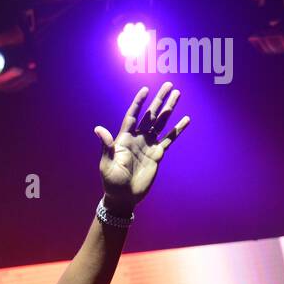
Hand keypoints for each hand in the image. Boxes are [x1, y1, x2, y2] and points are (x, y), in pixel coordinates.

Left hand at [94, 84, 190, 209]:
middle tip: (169, 85)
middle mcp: (138, 138)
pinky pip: (169, 140)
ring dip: (169, 110)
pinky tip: (185, 120)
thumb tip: (98, 128)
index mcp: (125, 138)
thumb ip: (106, 146)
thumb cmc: (111, 182)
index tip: (145, 89)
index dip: (139, 103)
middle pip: (150, 115)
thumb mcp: (106, 164)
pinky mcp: (157, 155)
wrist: (123, 197)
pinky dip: (177, 130)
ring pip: (161, 123)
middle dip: (159, 100)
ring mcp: (148, 146)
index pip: (133, 115)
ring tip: (177, 95)